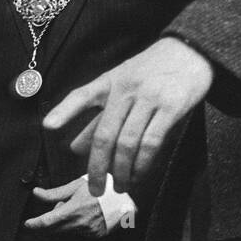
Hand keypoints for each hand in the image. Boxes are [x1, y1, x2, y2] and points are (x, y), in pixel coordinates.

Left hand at [23, 175, 106, 237]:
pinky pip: (78, 232)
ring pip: (66, 230)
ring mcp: (88, 231)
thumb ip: (54, 193)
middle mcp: (80, 224)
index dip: (34, 224)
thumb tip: (36, 193)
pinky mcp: (95, 235)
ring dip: (64, 222)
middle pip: (54, 228)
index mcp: (73, 210)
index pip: (47, 222)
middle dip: (51, 219)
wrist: (125, 198)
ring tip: (78, 207)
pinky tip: (86, 214)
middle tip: (60, 206)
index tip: (27, 223)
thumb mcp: (76, 185)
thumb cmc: (101, 187)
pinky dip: (76, 225)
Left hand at [44, 37, 213, 194]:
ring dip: (121, 171)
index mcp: (110, 82)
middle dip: (97, 168)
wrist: (192, 50)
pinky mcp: (171, 107)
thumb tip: (75, 148)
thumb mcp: (122, 85)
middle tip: (94, 190)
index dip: (64, 110)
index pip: (82, 95)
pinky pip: (151, 142)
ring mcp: (149, 97)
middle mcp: (126, 89)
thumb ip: (98, 114)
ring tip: (119, 187)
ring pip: (127, 143)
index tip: (48, 126)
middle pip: (105, 135)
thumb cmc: (151, 72)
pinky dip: (142, 163)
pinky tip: (138, 174)